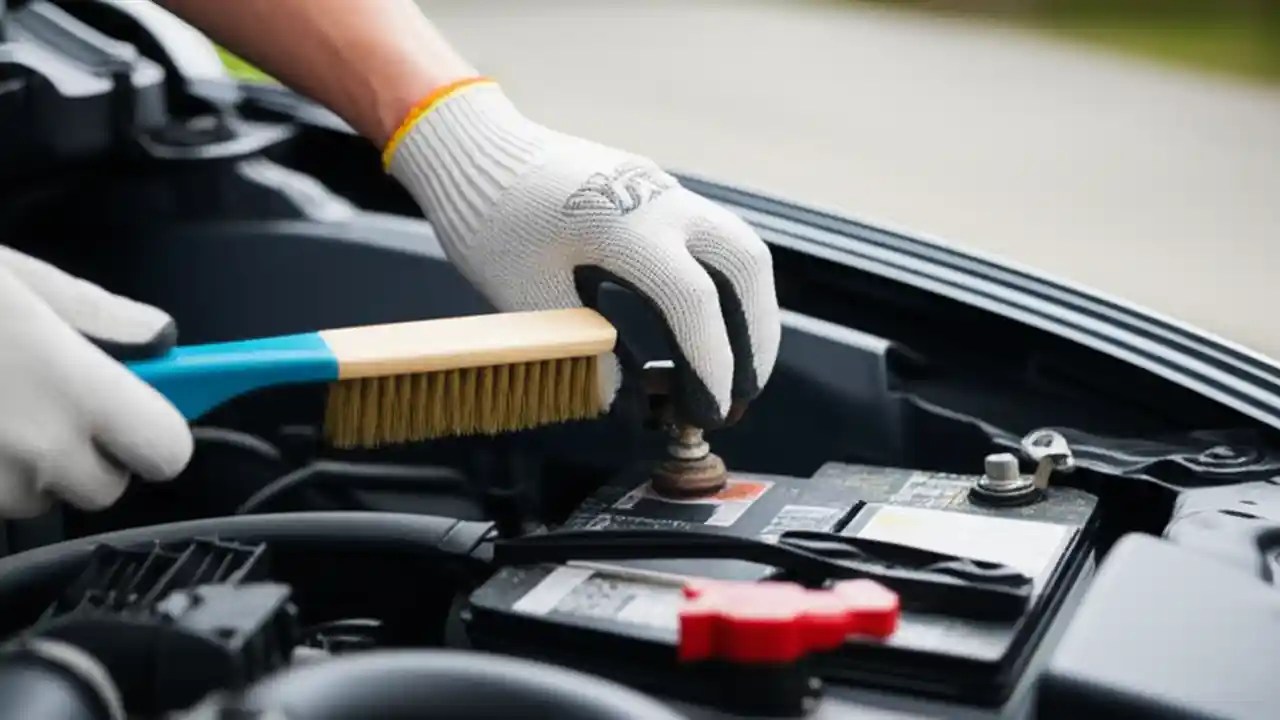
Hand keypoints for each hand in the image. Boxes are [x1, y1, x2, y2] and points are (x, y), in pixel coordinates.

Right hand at [0, 246, 192, 517]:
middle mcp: (37, 449)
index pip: (168, 448)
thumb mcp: (17, 280)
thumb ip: (98, 315)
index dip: (159, 431)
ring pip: (43, 496)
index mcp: (72, 385)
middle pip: (107, 485)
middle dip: (93, 452)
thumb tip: (159, 337)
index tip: (152, 412)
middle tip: (58, 399)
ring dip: (32, 464)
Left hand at [385, 80, 780, 426]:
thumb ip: (580, 347)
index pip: (692, 300)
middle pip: (745, 265)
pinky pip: (714, 237)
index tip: (710, 409)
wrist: (476, 148)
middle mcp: (659, 200)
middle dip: (757, 334)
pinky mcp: (658, 191)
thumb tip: (619, 396)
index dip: (710, 363)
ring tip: (735, 365)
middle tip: (743, 391)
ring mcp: (663, 190)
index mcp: (622, 224)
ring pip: (740, 246)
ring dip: (750, 308)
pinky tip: (708, 323)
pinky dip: (725, 284)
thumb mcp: (523, 296)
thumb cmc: (488, 218)